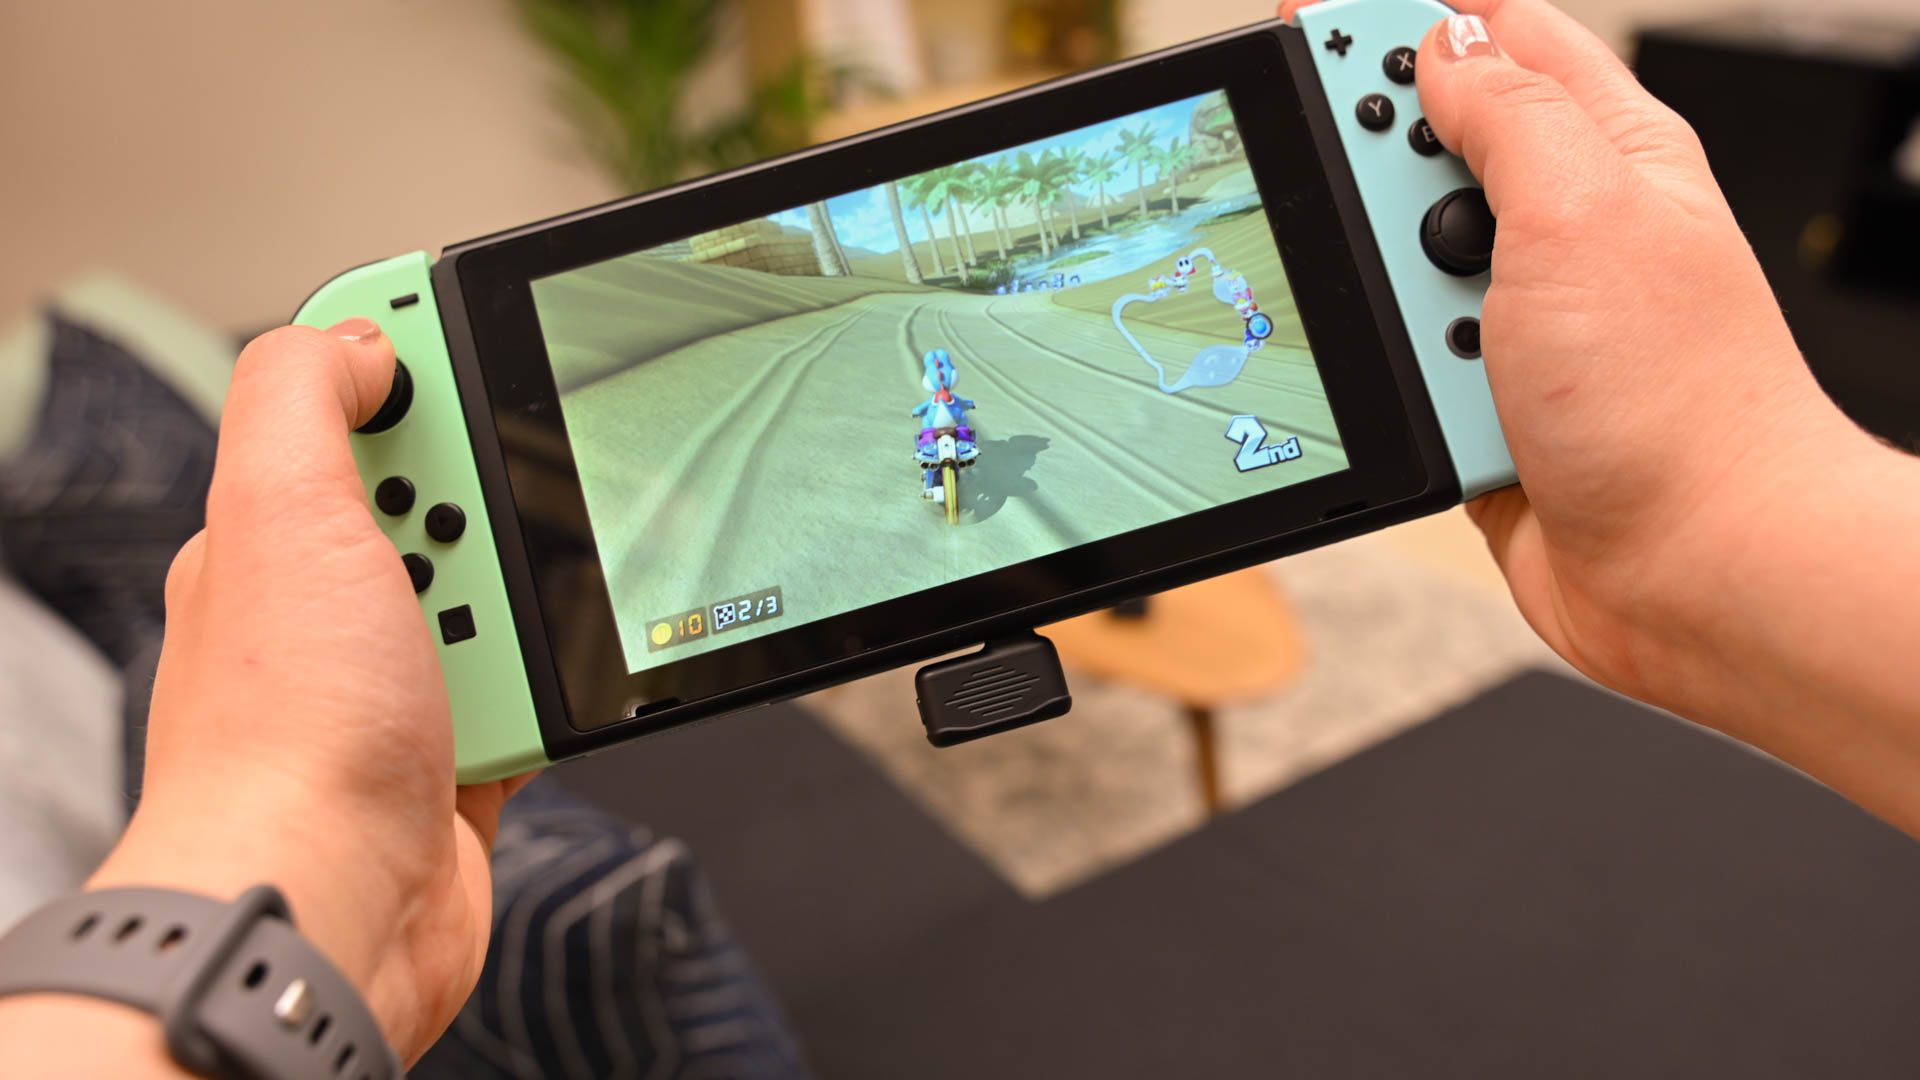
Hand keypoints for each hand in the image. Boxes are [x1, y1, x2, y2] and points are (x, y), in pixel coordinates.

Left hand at [88, 321, 530, 1059]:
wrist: (330, 908)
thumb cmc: (291, 735)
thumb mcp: (279, 513)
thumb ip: (305, 396)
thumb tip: (360, 334)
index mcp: (276, 532)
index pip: (353, 408)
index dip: (417, 369)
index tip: (478, 346)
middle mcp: (330, 603)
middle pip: (450, 500)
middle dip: (488, 515)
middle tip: (467, 548)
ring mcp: (394, 681)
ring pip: (506, 596)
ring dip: (522, 619)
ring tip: (483, 660)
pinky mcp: (458, 751)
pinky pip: (536, 687)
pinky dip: (546, 694)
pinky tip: (522, 708)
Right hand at [1280, 0, 1877, 706]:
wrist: (1689, 570)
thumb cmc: (1674, 402)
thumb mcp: (1585, 211)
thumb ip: (1506, 114)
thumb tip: (1439, 41)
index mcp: (1605, 150)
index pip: (1494, 41)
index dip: (1402, 24)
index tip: (1306, 32)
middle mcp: (1558, 226)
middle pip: (1416, 152)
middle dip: (1375, 186)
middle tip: (1388, 227)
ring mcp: (1512, 316)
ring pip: (1387, 266)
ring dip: (1389, 301)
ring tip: (1441, 342)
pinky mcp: (1472, 398)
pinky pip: (1390, 361)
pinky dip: (1391, 377)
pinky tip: (1428, 399)